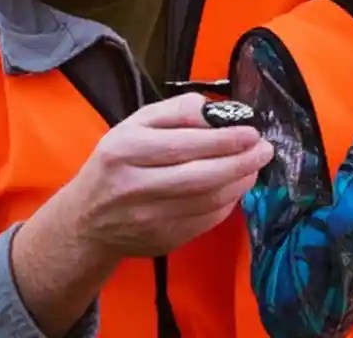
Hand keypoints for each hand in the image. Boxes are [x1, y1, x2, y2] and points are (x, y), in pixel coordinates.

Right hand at [65, 92, 273, 257]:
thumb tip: (215, 110)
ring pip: (208, 201)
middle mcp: (135, 187)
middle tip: (264, 149)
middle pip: (200, 177)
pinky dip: (228, 203)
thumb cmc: (116, 162)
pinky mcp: (164, 241)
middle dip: (240, 162)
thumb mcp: (134, 125)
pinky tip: (235, 187)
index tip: (251, 132)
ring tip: (254, 165)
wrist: (87, 220)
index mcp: (126, 150)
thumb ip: (174, 112)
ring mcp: (149, 220)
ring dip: (240, 182)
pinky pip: (207, 221)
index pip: (183, 145)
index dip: (223, 140)